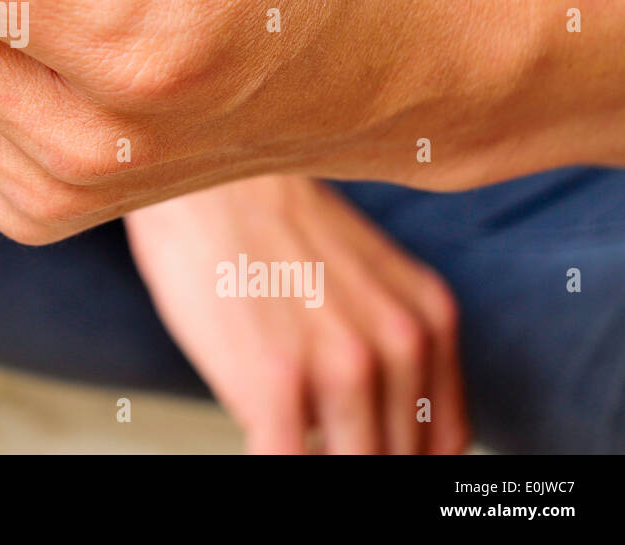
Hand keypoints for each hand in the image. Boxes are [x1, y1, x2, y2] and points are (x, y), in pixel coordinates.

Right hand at [125, 177, 468, 453]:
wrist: (203, 177)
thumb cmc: (264, 225)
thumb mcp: (365, 275)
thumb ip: (387, 344)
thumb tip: (374, 424)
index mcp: (430, 319)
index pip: (441, 439)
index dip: (398, 454)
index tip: (360, 444)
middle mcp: (401, 344)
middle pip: (395, 457)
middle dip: (351, 452)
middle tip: (311, 435)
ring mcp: (342, 366)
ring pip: (349, 467)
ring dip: (309, 456)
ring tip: (277, 428)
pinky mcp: (277, 383)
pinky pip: (286, 464)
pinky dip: (273, 459)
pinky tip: (256, 434)